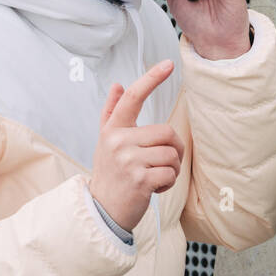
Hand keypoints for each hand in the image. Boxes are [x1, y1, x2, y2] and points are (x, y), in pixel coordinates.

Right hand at [88, 59, 186, 232]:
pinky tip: (153, 188)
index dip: (151, 78)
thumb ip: (111, 113)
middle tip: (162, 163)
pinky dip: (168, 183)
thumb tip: (117, 84)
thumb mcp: (105, 141)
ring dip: (172, 169)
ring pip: (172, 154)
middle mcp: (119, 141)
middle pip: (167, 132)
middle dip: (174, 150)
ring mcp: (129, 160)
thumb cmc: (109, 173)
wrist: (101, 210)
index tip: (169, 64)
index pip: (133, 97)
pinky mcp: (140, 179)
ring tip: (154, 176)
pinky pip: (171, 173)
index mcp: (113, 129)